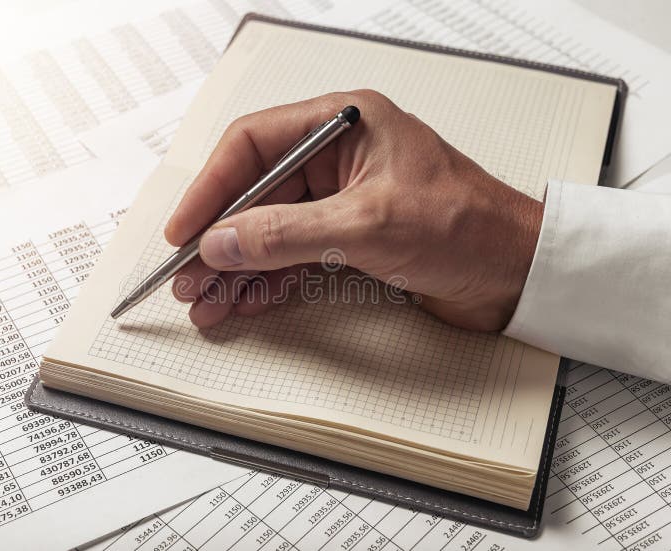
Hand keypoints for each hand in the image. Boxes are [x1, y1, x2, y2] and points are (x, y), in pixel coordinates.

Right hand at [165, 90, 542, 329]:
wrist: (518, 273)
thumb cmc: (469, 226)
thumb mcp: (369, 225)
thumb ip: (287, 233)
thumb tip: (223, 242)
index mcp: (344, 126)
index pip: (253, 146)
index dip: (211, 188)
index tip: (185, 230)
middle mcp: (338, 159)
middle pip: (255, 194)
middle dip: (220, 240)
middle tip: (189, 276)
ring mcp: (342, 202)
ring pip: (270, 232)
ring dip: (238, 268)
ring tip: (207, 301)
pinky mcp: (349, 240)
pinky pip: (293, 257)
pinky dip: (267, 281)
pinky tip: (245, 302)